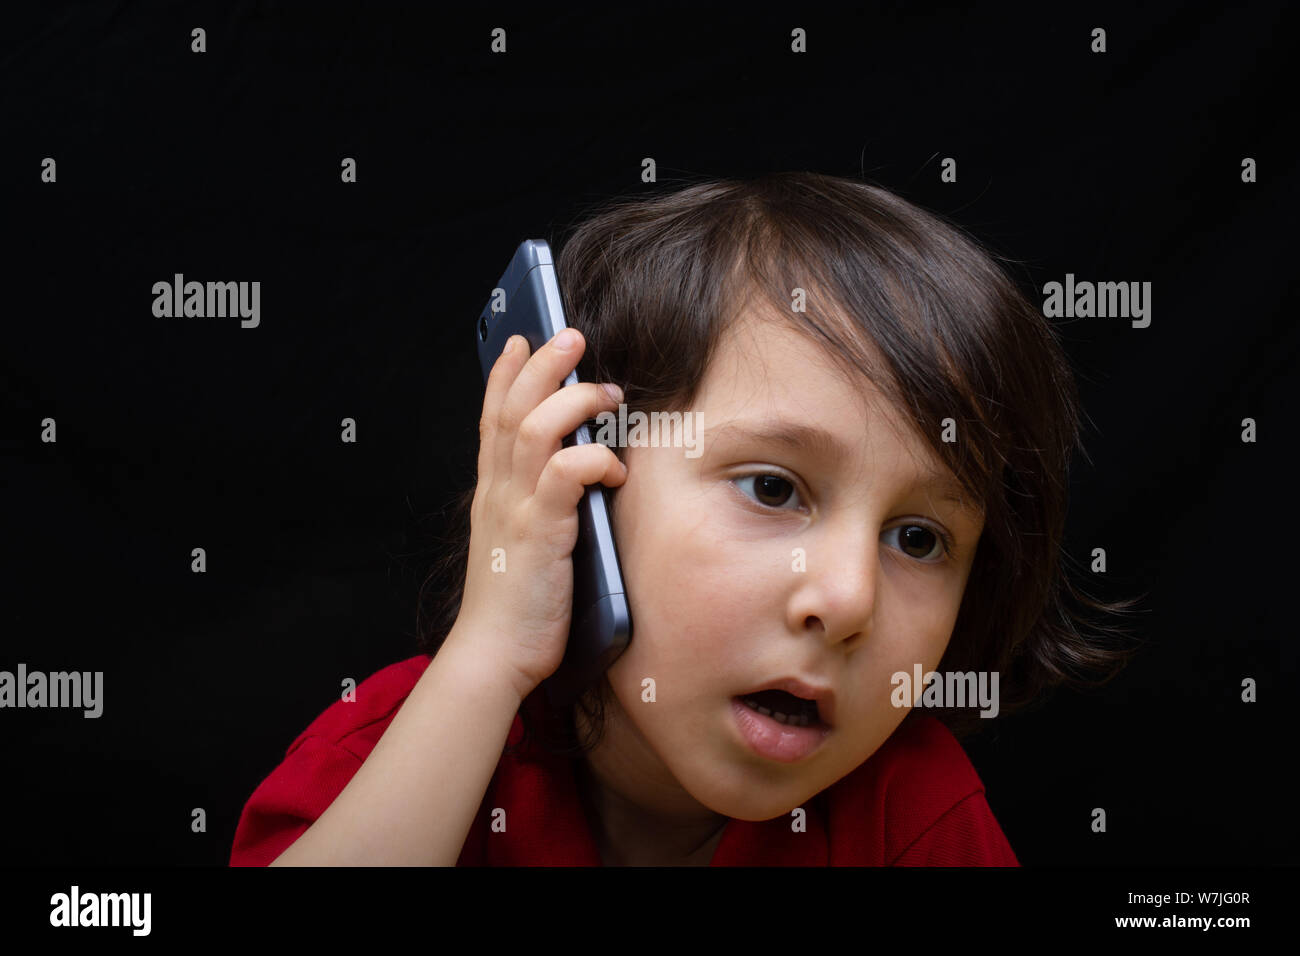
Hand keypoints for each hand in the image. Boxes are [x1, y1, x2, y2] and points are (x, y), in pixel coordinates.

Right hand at [448, 329, 626, 700]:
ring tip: (608, 392)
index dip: (506, 373)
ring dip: (574, 401)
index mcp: (493, 491)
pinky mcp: (540, 533)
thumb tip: (571, 473)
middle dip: (542, 364)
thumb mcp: (520, 541)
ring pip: (536, 429)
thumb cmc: (517, 603)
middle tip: (572, 333)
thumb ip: (537, 504)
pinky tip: (615, 468)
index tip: (522, 338)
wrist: (493, 653)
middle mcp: (499, 491)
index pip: (492, 416)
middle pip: (514, 408)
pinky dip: (593, 459)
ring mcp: (516, 509)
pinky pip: (564, 475)